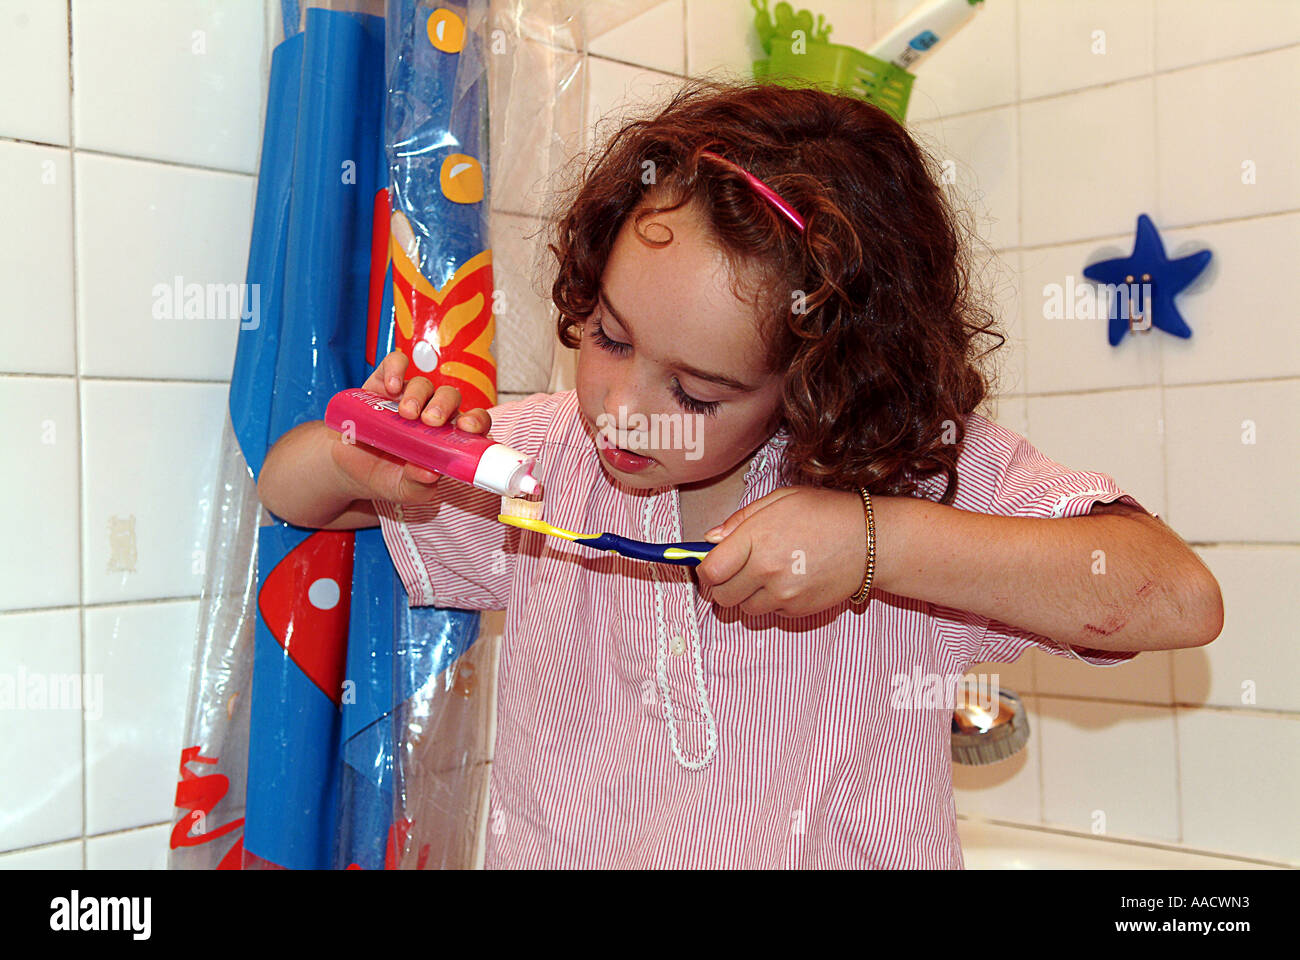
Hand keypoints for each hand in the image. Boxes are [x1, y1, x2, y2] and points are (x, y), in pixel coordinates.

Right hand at [329, 349, 493, 504]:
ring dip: (418, 395)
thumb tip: (430, 474)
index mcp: (448, 437)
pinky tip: (390, 387)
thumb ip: (419, 485)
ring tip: (405, 414)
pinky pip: (395, 363)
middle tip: (430, 421)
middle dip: (444, 406)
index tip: (468, 428)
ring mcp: (408, 397)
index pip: (474, 423)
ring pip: (424, 384)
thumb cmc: (385, 477)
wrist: (347, 468)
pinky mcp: (382, 383)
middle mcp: (432, 413)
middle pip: (450, 398)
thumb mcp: (404, 490)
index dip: (477, 421)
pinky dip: (396, 369)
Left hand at [695, 487, 868, 617]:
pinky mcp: (798, 611)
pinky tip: (788, 580)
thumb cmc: (827, 513)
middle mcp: (767, 570)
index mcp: (757, 538)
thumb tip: (711, 539)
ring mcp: (783, 595)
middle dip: (722, 586)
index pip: (710, 570)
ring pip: (743, 609)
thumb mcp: (781, 499)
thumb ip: (740, 520)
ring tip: (766, 573)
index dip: (704, 570)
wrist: (872, 541)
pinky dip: (770, 602)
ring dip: (747, 595)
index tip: (709, 565)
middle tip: (733, 572)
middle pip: (721, 596)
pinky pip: (769, 613)